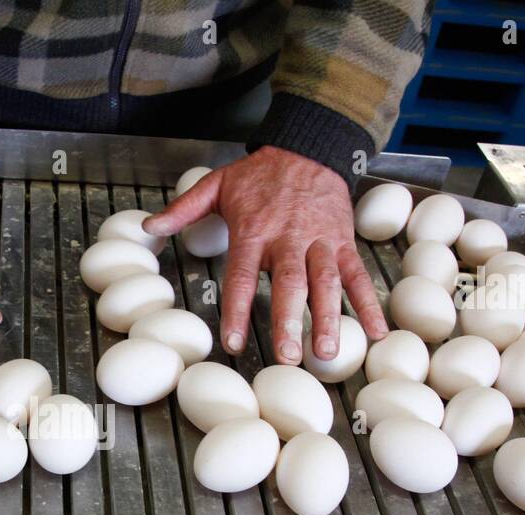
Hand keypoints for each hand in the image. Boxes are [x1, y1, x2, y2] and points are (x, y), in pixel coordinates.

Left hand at [144, 146, 387, 363]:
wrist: (309, 147)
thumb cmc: (260, 174)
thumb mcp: (217, 184)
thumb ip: (183, 209)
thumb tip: (148, 227)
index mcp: (254, 231)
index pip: (242, 276)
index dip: (237, 310)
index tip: (232, 342)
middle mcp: (289, 240)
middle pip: (289, 285)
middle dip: (289, 322)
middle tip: (288, 357)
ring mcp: (320, 243)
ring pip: (327, 283)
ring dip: (329, 319)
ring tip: (327, 353)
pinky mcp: (343, 243)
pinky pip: (358, 275)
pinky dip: (370, 303)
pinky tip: (377, 331)